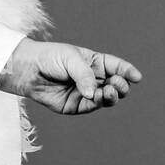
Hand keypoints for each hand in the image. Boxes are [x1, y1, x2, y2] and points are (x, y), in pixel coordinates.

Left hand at [0, 38, 142, 113]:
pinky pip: (92, 106)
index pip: (117, 67)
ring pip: (107, 98)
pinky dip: (98, 102)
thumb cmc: (49, 58)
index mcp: (95, 63)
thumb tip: (93, 94)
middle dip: (121, 86)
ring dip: (112, 96)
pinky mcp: (75, 105)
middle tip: (116, 83)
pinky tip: (97, 96)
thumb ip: (84, 75)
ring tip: (108, 90)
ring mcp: (86, 93)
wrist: (27, 69)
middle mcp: (93, 79)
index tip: (136, 77)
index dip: (128, 72)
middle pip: (116, 86)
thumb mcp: (70, 59)